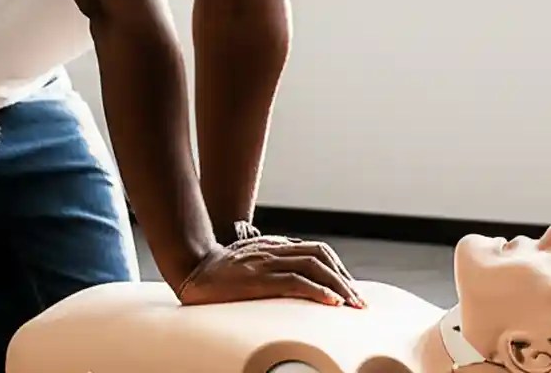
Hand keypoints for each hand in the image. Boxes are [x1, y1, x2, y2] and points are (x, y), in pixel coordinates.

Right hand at [175, 235, 366, 308]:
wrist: (192, 271)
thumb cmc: (221, 273)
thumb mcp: (252, 263)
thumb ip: (274, 266)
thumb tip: (300, 283)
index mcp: (275, 246)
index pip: (318, 250)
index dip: (339, 269)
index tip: (350, 291)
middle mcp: (274, 250)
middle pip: (321, 256)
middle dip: (345, 279)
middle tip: (358, 302)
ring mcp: (267, 262)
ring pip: (314, 266)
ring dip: (338, 286)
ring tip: (350, 305)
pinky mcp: (258, 278)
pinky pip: (295, 281)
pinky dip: (317, 291)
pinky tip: (330, 302)